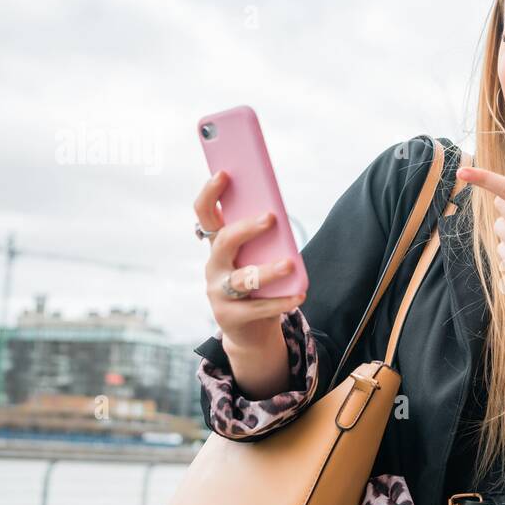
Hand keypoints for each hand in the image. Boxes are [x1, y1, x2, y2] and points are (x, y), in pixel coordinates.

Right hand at [193, 170, 306, 346]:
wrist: (249, 330)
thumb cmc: (257, 285)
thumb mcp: (257, 258)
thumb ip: (263, 239)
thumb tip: (278, 214)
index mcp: (218, 245)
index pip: (205, 214)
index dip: (210, 193)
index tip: (224, 174)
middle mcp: (213, 266)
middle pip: (224, 242)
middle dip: (246, 228)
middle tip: (271, 217)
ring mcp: (218, 293)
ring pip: (242, 278)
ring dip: (267, 270)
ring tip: (290, 264)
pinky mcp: (230, 317)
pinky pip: (258, 308)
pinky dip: (281, 301)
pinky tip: (299, 294)